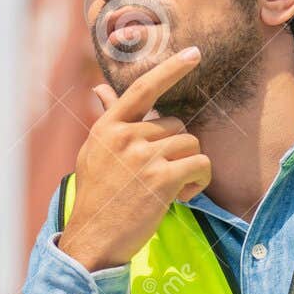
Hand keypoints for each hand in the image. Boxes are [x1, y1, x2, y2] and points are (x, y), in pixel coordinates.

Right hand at [59, 47, 210, 271]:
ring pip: (190, 144)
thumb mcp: (94, 153)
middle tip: (160, 175)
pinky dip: (198, 181)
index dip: (171, 69)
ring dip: (189, 167)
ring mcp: (143, 156)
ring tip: (168, 189)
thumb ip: (107, 119)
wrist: (94, 239)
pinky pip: (200, 164)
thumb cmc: (97, 197)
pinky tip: (180, 196)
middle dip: (176, 149)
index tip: (194, 54)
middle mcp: (126, 136)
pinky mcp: (162, 178)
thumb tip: (98, 88)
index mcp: (108, 127)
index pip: (142, 89)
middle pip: (175, 124)